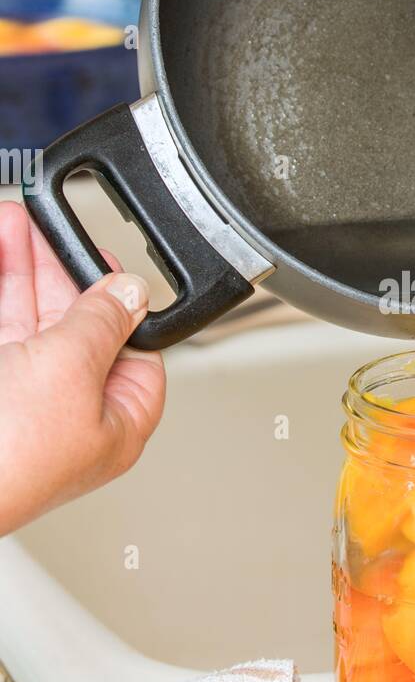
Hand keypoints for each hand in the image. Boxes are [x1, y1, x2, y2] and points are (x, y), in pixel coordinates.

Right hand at [0, 201, 164, 536]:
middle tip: (38, 226)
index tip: (97, 258)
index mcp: (113, 422)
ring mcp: (21, 400)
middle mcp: (68, 412)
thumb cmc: (5, 459)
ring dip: (16, 267)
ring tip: (8, 222)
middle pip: (71, 324)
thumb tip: (133, 293)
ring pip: (24, 318)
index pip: (135, 349)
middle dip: (51, 267)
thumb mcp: (69, 371)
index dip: (119, 299)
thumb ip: (101, 324)